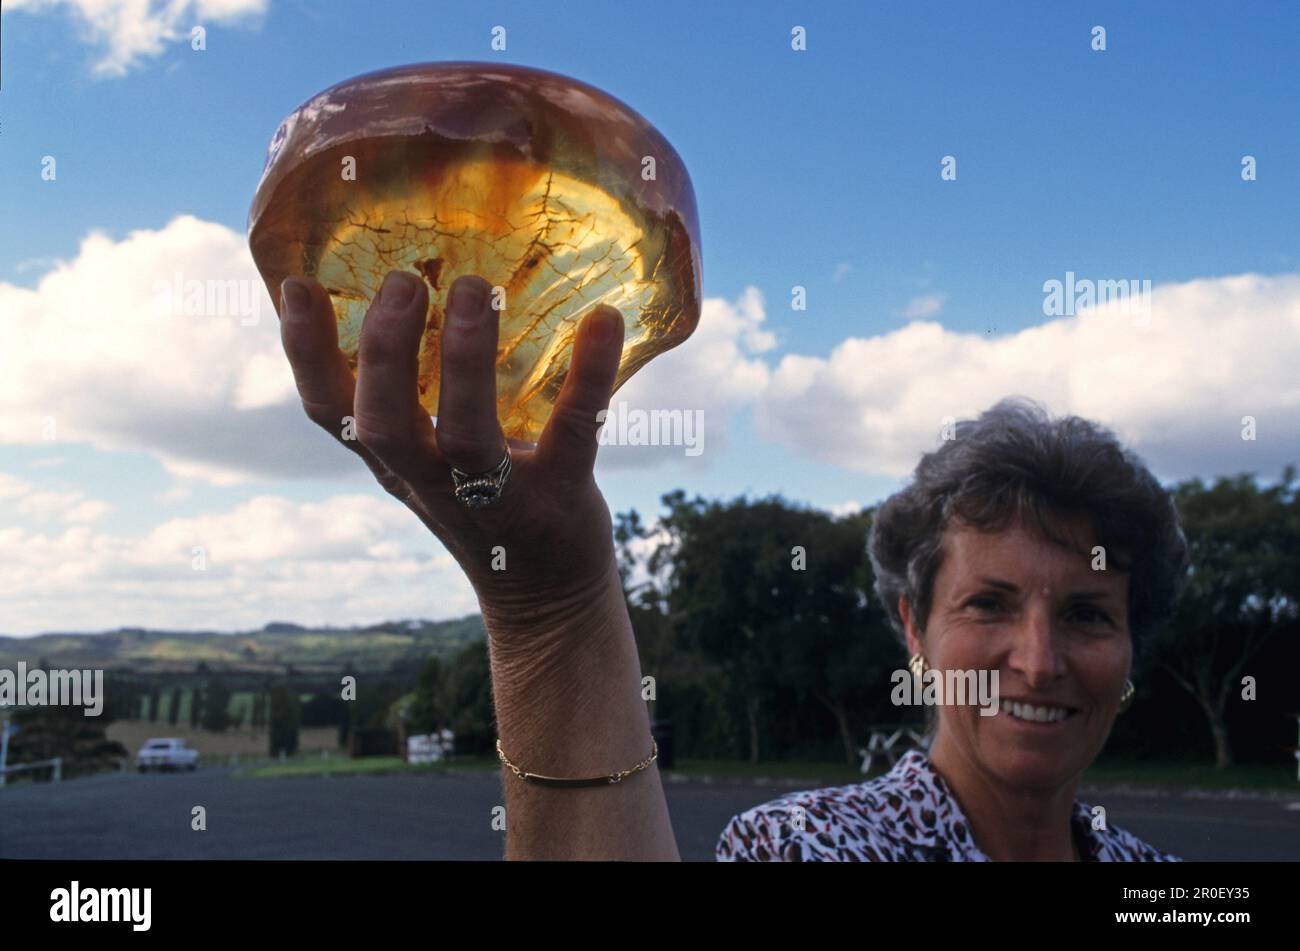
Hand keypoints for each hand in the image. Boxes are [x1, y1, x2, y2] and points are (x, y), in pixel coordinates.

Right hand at [277, 269, 626, 646]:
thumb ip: (413, 399)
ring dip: (466, 360)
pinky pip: (575, 432)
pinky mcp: (564, 496)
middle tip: (403, 282)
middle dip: (385, 351)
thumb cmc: (488, 503)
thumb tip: (395, 297)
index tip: (299, 286)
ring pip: (467, 434)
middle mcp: (436, 482)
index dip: (305, 353)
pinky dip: (589, 376)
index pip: (331, 413)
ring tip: (474, 289)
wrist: (550, 596)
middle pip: (383, 425)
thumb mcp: (432, 458)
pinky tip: (605, 319)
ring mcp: (499, 494)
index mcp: (398, 463)